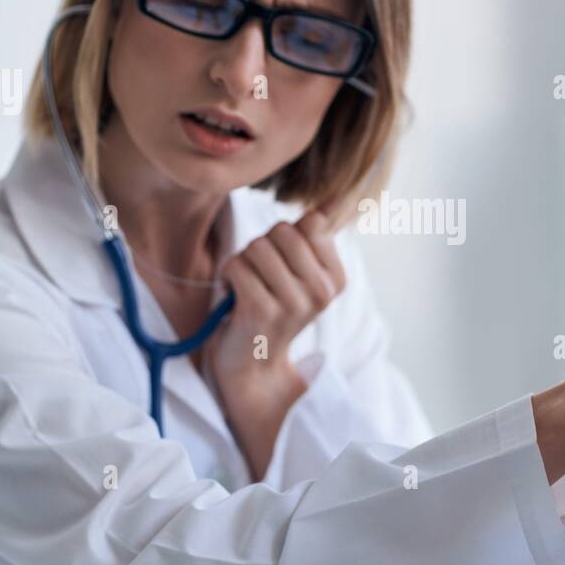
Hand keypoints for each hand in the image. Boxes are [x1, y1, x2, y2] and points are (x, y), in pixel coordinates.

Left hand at [205, 211, 346, 479]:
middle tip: (261, 278)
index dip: (286, 237)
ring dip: (243, 263)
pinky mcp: (262, 312)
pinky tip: (235, 297)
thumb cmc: (273, 310)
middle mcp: (322, 293)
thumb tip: (334, 197)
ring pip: (257, 246)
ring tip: (248, 287)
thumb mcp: (302, 275)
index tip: (283, 266)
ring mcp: (294, 304)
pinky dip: (228, 276)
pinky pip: (236, 265)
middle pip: (282, 231)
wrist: (253, 366)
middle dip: (262, 247)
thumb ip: (315, 237)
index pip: (311, 223)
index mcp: (336, 279)